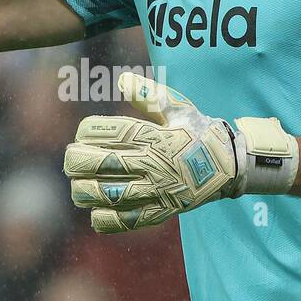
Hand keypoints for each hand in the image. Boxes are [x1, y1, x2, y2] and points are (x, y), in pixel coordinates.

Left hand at [63, 72, 297, 233]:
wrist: (229, 164)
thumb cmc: (197, 132)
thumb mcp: (179, 108)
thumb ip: (149, 96)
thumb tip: (122, 80)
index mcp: (155, 135)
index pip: (112, 131)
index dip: (89, 131)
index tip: (82, 133)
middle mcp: (153, 163)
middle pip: (103, 163)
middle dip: (77, 161)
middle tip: (71, 160)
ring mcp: (157, 190)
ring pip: (110, 194)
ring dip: (85, 191)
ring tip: (77, 187)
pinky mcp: (162, 211)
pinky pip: (127, 220)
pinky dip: (106, 219)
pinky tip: (94, 212)